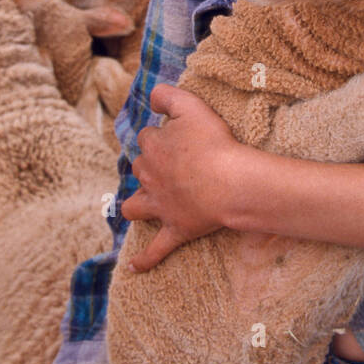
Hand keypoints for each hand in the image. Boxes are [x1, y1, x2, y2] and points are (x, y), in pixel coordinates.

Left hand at [122, 83, 241, 270]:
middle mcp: (151, 177)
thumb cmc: (214, 143)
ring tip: (139, 206)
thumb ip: (168, 95)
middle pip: (140, 169)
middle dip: (148, 166)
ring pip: (136, 206)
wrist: (229, 182)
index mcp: (155, 147)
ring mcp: (162, 206)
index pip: (147, 137)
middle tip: (168, 164)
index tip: (177, 135)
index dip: (161, 135)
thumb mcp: (192, 106)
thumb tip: (152, 95)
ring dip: (136, 205)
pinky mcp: (176, 229)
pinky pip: (156, 249)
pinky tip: (134, 267)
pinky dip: (144, 259)